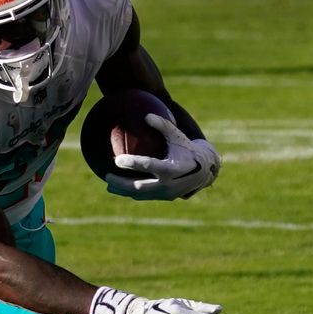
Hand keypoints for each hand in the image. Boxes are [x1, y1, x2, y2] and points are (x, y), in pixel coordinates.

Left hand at [106, 113, 221, 200]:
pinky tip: (121, 187)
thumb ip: (163, 125)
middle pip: (139, 186)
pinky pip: (146, 196)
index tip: (117, 160)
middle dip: (121, 183)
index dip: (131, 163)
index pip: (147, 166)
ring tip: (109, 185)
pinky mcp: (166, 197)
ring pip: (141, 194)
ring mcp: (167, 193)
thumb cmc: (187, 148)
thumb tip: (146, 116)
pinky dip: (132, 192)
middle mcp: (169, 184)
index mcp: (172, 168)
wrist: (205, 170)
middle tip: (107, 176)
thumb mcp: (177, 135)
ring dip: (123, 191)